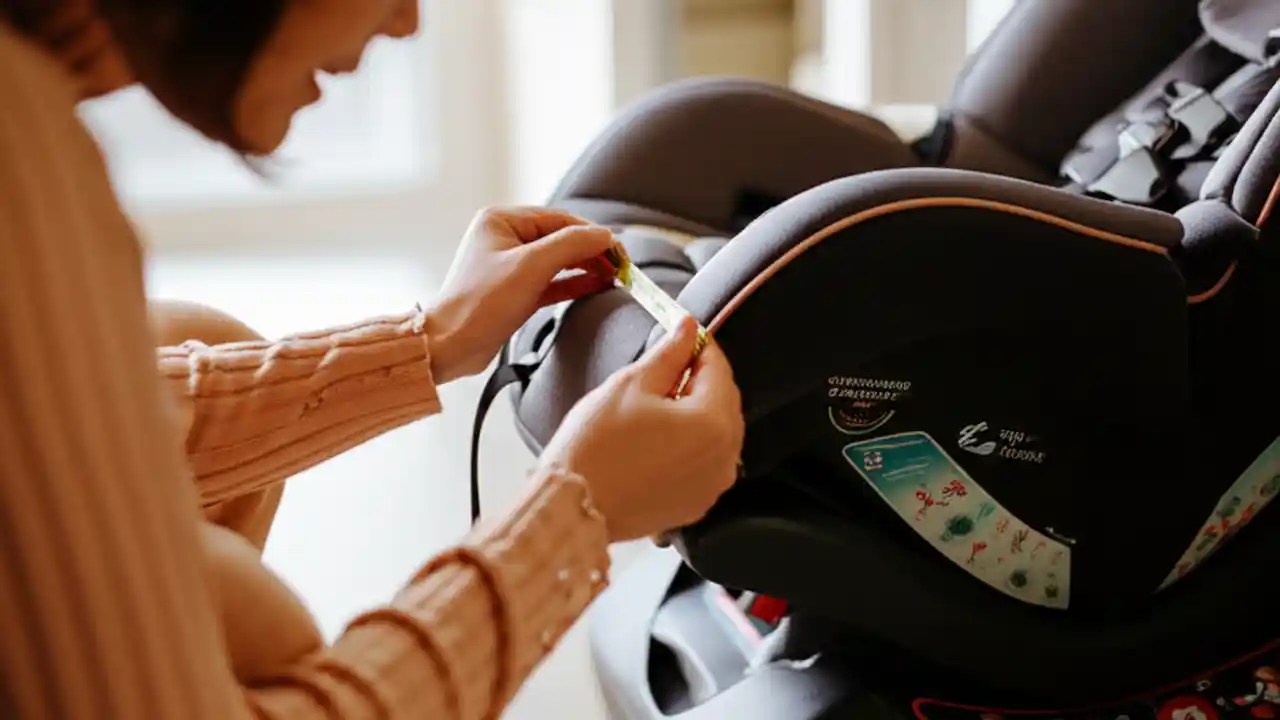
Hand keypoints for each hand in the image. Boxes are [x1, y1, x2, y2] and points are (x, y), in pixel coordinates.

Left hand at [425, 207, 616, 382]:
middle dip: (591, 251)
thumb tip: (606, 236)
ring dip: (586, 267)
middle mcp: (504, 238)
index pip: (559, 220)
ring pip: (558, 260)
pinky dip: (574, 283)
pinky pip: (552, 281)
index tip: (620, 250)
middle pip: (560, 238)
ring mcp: (509, 265)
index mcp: (501, 220)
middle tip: (621, 266)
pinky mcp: (514, 291)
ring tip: (614, 276)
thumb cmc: (480, 303)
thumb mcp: (530, 267)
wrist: (450, 346)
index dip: (592, 234)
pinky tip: (596, 285)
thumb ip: (570, 245)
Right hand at [539, 316, 744, 541]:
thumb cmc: (596, 447)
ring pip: (717, 431)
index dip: (698, 345)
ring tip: (655, 406)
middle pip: (724, 400)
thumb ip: (668, 353)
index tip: (681, 336)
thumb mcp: (631, 384)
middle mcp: (725, 457)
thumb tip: (688, 327)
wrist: (573, 507)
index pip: (718, 367)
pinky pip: (705, 462)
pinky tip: (658, 439)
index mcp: (713, 423)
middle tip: (664, 368)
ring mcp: (713, 485)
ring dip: (695, 412)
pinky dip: (690, 444)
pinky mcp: (697, 504)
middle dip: (699, 379)